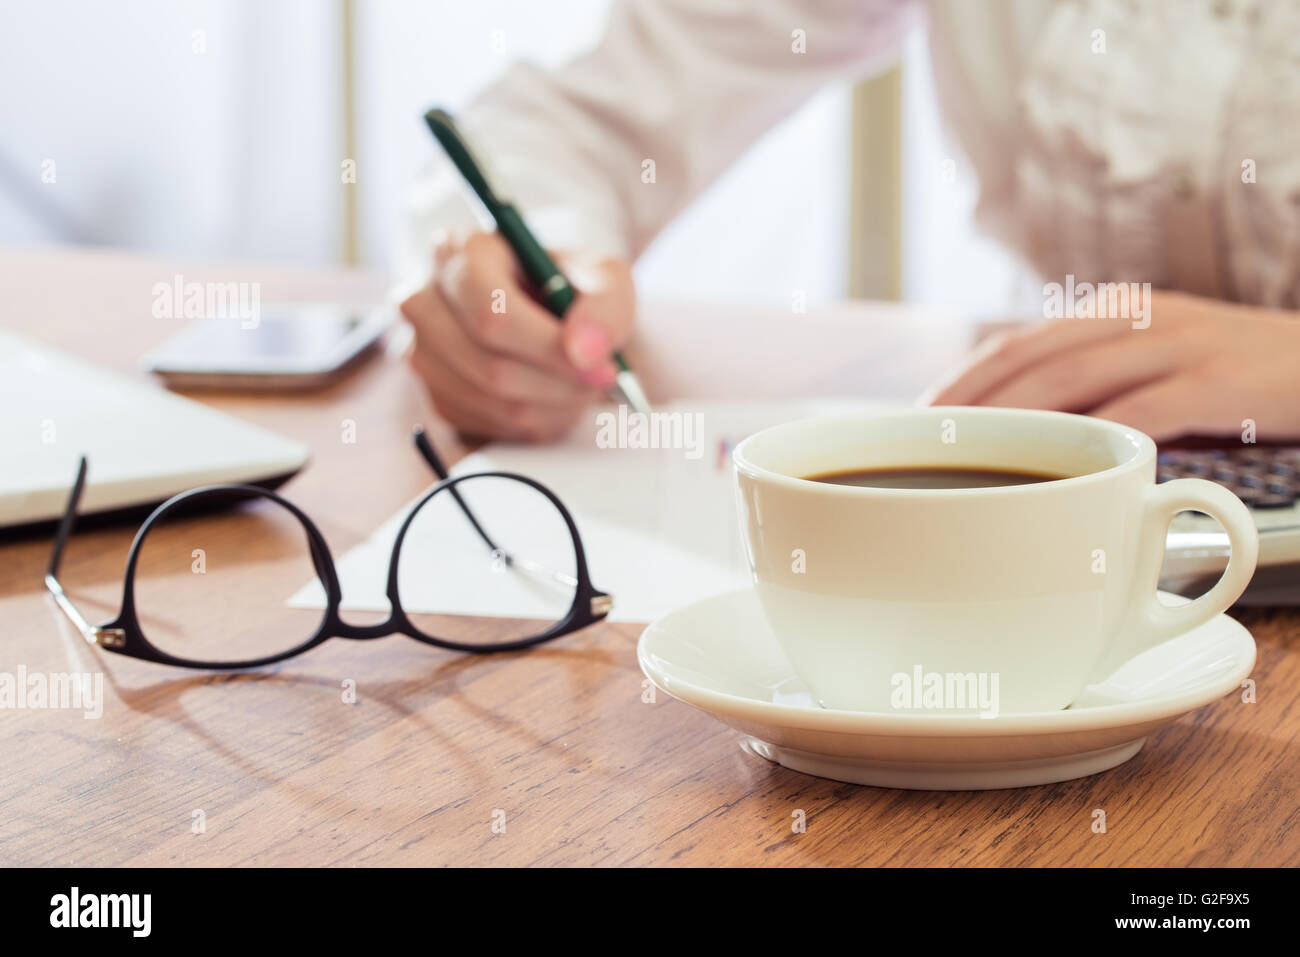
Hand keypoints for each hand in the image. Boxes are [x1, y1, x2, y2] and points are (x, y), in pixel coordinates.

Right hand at [401, 232, 634, 440]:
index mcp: (462, 253)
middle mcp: (426, 301)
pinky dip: (536, 422)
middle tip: (601, 380)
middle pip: (493, 368)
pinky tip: (552, 395)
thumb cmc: (568, 286)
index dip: (550, 349)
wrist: (544, 309)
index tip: (601, 367)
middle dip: (560, 384)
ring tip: (580, 384)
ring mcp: (422, 352)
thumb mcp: (603, 277)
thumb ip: (605, 306)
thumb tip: (586, 353)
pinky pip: (491, 426)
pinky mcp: (434, 395)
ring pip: (495, 403)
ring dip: (553, 406)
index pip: (493, 314)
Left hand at [927, 290, 1299, 441]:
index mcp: (1111, 315)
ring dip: (1006, 424)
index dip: (959, 386)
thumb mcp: (1162, 368)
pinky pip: (1140, 413)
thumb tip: (1024, 445)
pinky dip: (1092, 444)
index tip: (916, 430)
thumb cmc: (1240, 379)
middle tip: (921, 455)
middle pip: (1024, 360)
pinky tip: (1058, 477)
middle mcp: (1134, 318)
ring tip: (963, 466)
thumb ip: (1100, 392)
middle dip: (964, 408)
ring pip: (1067, 380)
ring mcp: (1177, 344)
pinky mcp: (1220, 379)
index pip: (1015, 346)